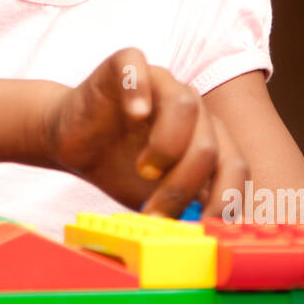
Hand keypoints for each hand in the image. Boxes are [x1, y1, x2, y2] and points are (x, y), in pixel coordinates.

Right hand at [41, 47, 249, 218]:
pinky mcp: (125, 65)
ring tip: (143, 169)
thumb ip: (183, 209)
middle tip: (157, 209)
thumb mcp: (154, 197)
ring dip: (168, 145)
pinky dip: (139, 90)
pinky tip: (133, 114)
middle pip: (208, 142)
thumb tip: (207, 239)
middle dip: (184, 185)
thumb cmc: (116, 167)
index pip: (234, 165)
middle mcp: (190, 106)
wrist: (69, 140)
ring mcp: (160, 82)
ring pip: (186, 103)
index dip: (225, 197)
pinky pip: (139, 65)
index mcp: (206, 136)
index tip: (203, 226)